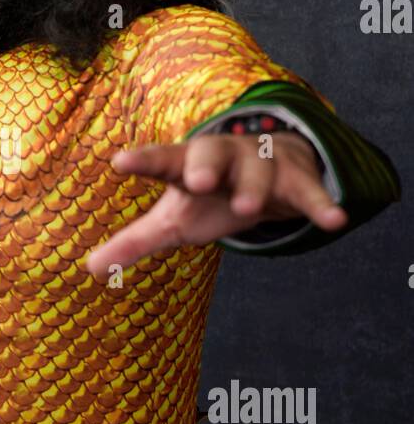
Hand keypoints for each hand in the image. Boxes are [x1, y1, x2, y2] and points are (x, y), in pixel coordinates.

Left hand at [86, 131, 347, 279]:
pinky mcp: (297, 181)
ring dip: (253, 186)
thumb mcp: (173, 220)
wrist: (267, 168)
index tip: (119, 162)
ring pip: (258, 170)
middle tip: (196, 181)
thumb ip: (134, 242)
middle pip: (210, 153)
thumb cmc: (208, 196)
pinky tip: (335, 220)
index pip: (161, 161)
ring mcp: (260, 166)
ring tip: (249, 207)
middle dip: (204, 164)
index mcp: (186, 166)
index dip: (142, 161)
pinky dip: (321, 204)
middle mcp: (222, 159)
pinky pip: (309, 192)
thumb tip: (88, 269)